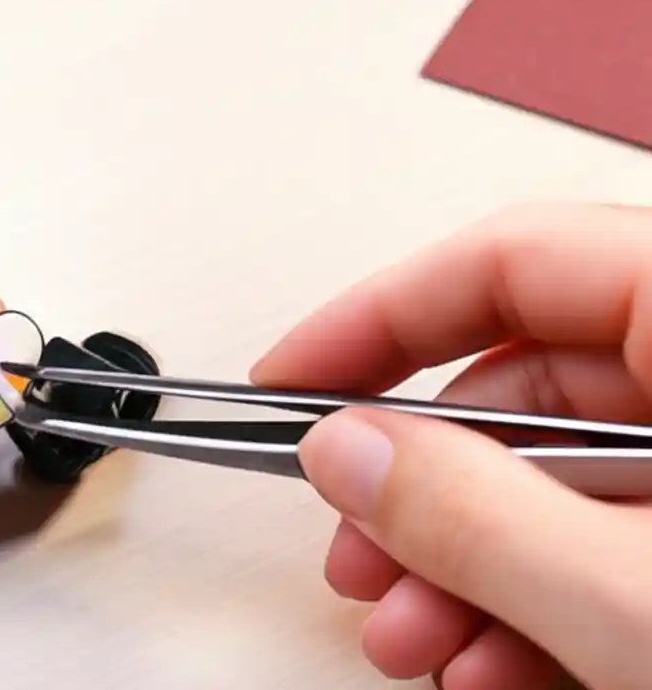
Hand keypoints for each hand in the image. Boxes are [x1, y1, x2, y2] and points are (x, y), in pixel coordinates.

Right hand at [253, 204, 651, 689]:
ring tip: (418, 638)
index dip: (380, 319)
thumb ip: (478, 517)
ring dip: (463, 564)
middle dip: (420, 490)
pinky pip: (610, 535)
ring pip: (557, 477)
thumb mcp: (635, 597)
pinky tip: (497, 660)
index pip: (511, 260)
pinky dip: (539, 598)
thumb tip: (350, 454)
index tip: (292, 382)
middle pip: (522, 386)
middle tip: (359, 553)